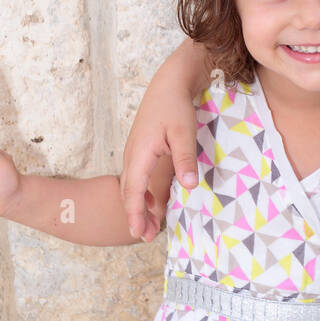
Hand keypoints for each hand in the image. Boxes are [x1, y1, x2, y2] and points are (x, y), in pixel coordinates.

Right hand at [120, 98, 198, 240]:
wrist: (168, 84)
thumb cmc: (175, 107)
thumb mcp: (184, 133)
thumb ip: (185, 159)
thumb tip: (190, 186)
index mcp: (140, 155)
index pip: (134, 192)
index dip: (136, 214)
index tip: (140, 233)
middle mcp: (132, 156)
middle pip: (129, 193)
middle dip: (136, 216)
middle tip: (147, 236)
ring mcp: (134, 153)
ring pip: (131, 186)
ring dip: (139, 207)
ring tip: (149, 225)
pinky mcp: (140, 150)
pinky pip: (137, 178)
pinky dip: (143, 194)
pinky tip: (154, 203)